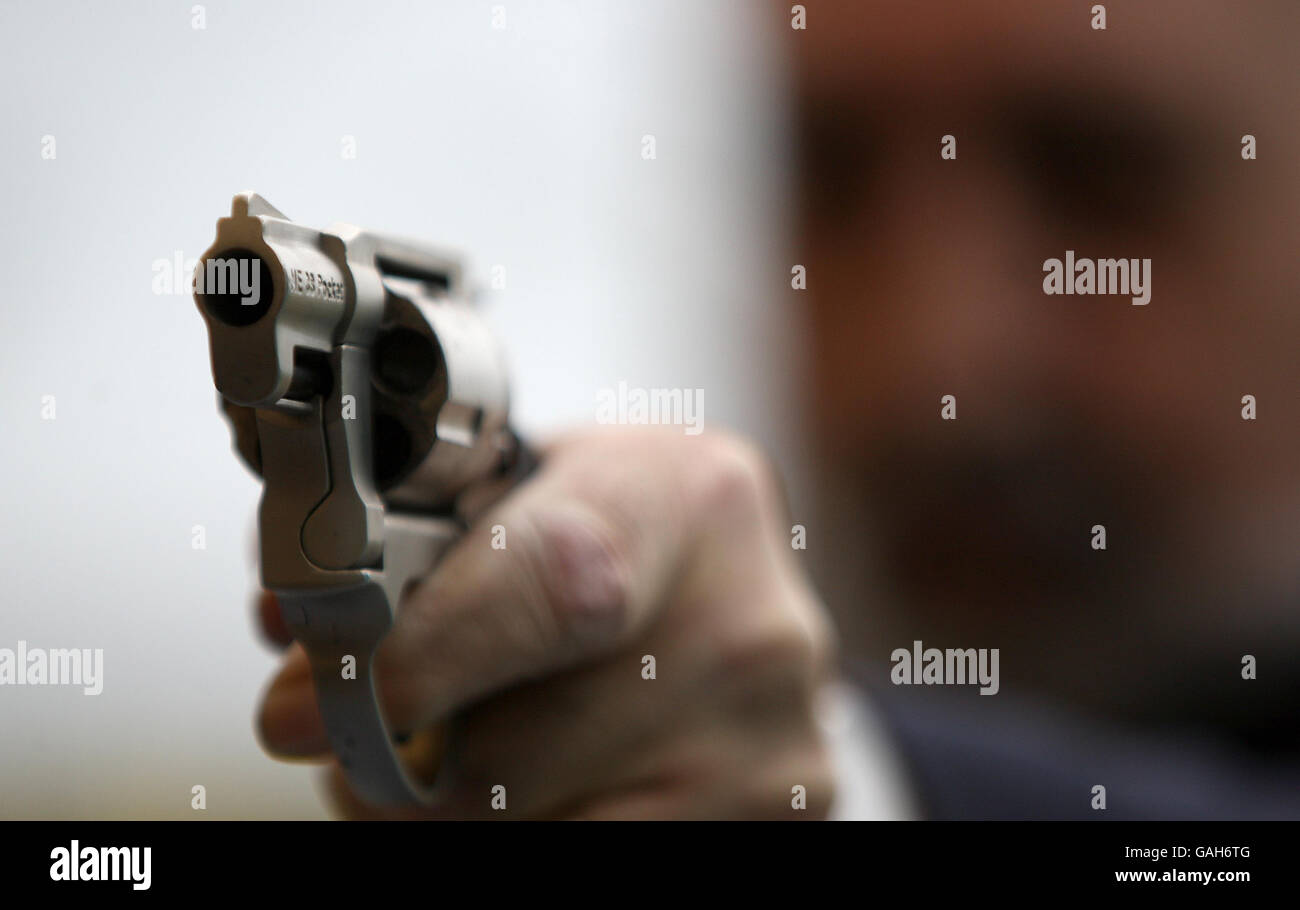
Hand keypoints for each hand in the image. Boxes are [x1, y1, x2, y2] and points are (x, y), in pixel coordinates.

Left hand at [256, 426, 837, 818]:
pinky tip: (537, 786)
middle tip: (357, 745)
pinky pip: (582, 858)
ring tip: (464, 750)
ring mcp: (769, 731)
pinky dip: (528, 833)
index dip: (416, 659)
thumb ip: (413, 548)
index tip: (303, 710)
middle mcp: (746, 617)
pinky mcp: (776, 813)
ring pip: (531, 830)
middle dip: (396, 766)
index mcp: (682, 495)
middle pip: (511, 749)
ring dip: (452, 813)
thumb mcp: (533, 493)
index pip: (548, 585)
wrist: (737, 598)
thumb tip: (290, 631)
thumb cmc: (620, 533)